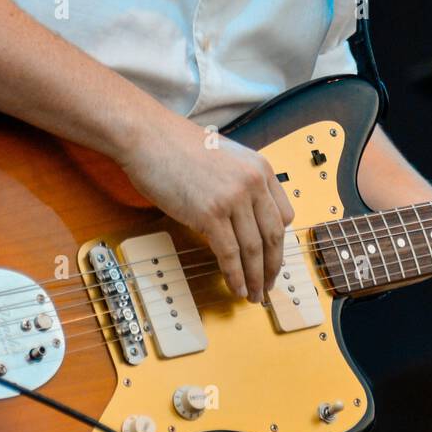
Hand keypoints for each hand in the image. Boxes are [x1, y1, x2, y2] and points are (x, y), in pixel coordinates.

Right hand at [118, 116, 294, 303]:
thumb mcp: (225, 158)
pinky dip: (235, 275)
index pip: (283, 215)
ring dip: (255, 278)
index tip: (273, 258)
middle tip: (267, 286)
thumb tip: (246, 218)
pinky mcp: (209, 214)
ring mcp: (232, 198)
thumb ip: (241, 183)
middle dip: (272, 267)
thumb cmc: (177, 146)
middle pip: (273, 236)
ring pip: (253, 249)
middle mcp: (253, 182)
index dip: (279, 243)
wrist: (148, 136)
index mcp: (260, 167)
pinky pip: (229, 254)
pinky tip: (235, 287)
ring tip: (253, 294)